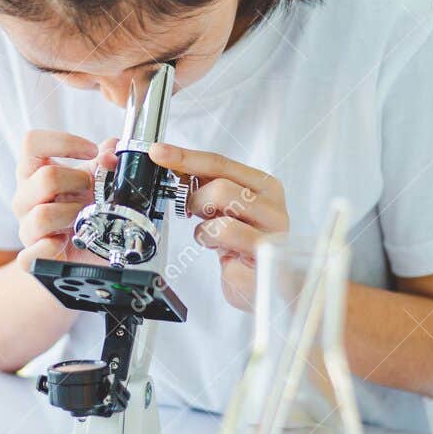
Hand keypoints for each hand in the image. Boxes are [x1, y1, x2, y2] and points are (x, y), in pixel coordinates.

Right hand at [11, 130, 116, 270]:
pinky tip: (67, 242)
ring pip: (43, 215)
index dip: (64, 142)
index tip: (91, 151)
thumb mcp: (97, 180)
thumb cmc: (84, 211)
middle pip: (46, 177)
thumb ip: (106, 161)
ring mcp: (27, 227)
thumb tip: (113, 148)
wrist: (84, 252)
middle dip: (79, 182)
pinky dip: (52, 248)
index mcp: (34, 172)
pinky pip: (31, 254)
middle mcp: (25, 198)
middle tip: (92, 190)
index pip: (32, 142)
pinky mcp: (30, 258)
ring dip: (73, 215)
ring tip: (85, 218)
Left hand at [148, 142, 289, 309]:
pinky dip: (214, 249)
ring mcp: (271, 238)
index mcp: (265, 187)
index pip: (220, 164)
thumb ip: (208, 185)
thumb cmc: (246, 241)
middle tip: (199, 214)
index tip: (159, 153)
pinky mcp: (263, 265)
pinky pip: (226, 253)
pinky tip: (224, 253)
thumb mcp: (228, 207)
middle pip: (220, 189)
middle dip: (197, 203)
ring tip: (214, 237)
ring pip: (222, 223)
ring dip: (205, 232)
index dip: (185, 158)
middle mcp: (273, 208)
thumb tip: (174, 165)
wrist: (266, 280)